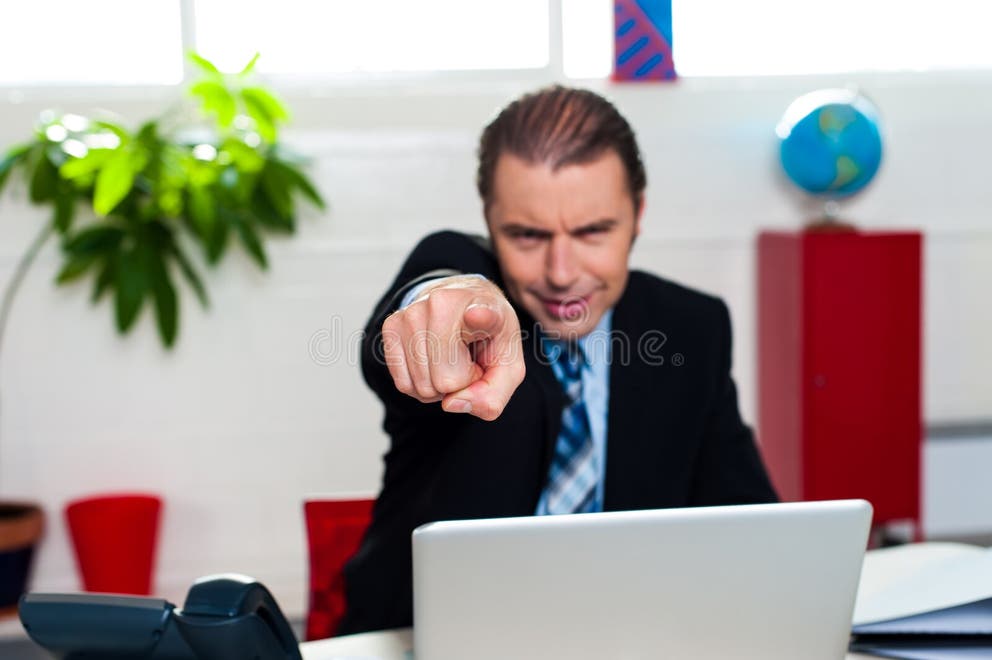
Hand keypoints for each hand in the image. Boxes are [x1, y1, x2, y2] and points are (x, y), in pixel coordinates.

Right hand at [380, 275, 524, 420]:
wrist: (464, 307)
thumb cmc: (489, 340)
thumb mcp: (508, 368)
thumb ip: (493, 394)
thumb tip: (451, 403)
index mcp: (486, 307)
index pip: (482, 315)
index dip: (479, 318)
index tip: (477, 315)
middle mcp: (444, 302)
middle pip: (446, 380)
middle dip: (459, 383)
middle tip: (467, 360)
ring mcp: (413, 312)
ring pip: (423, 386)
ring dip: (438, 385)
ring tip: (450, 358)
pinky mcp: (391, 325)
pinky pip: (403, 384)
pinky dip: (419, 385)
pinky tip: (431, 362)